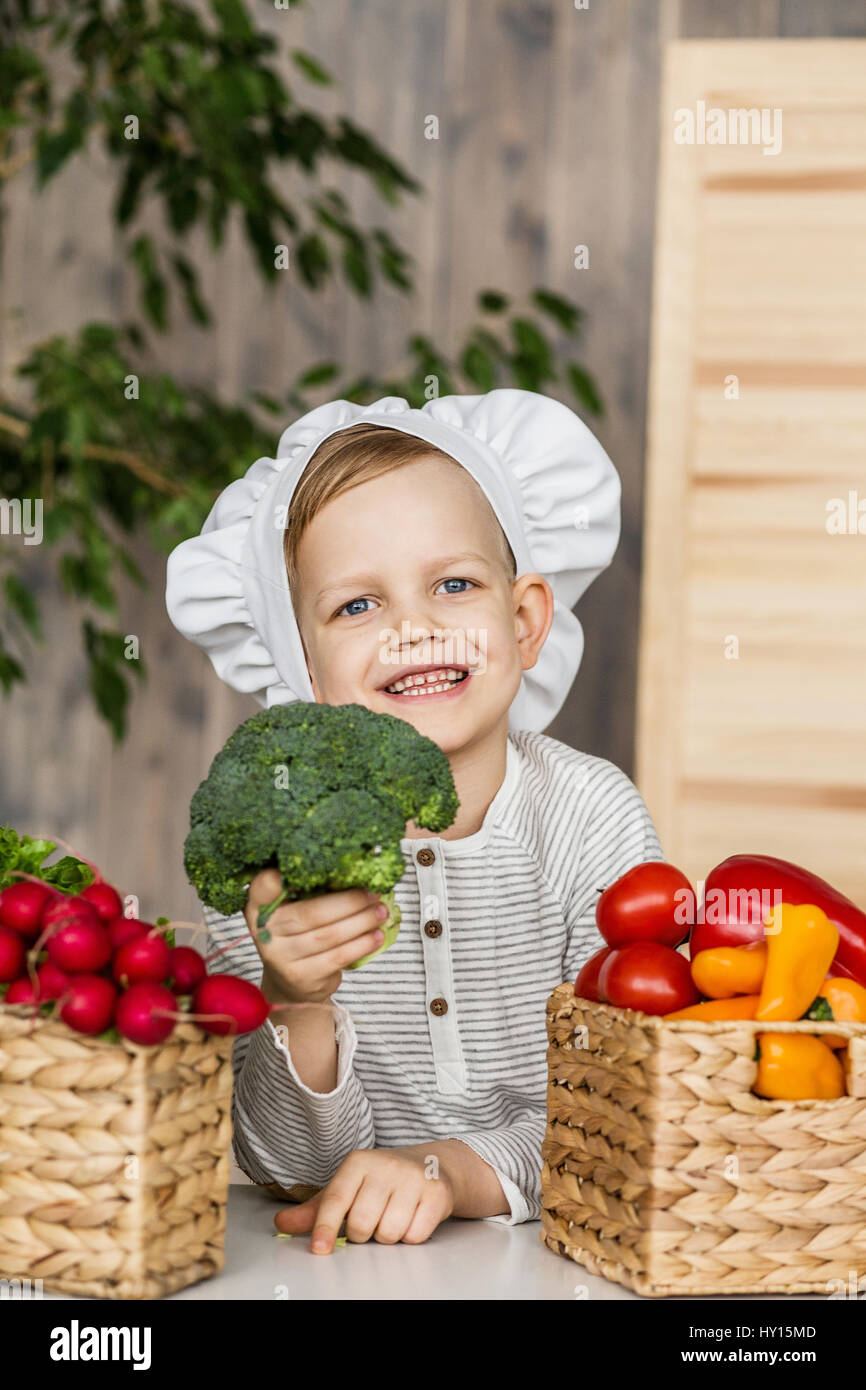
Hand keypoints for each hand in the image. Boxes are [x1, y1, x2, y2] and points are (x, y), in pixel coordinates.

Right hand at [244, 871, 389, 1005]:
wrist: (292, 981)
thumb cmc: (300, 932)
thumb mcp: (296, 907)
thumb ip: (311, 888)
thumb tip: (358, 868)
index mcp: (258, 904)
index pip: (265, 885)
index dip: (282, 875)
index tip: (316, 864)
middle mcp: (264, 931)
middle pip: (311, 912)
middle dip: (350, 901)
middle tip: (374, 892)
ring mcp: (280, 957)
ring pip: (328, 935)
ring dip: (361, 922)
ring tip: (381, 912)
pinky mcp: (300, 977)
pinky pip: (337, 957)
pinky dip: (361, 944)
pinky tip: (377, 936)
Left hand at [273, 1148, 455, 1251]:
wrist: (431, 1165)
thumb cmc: (380, 1182)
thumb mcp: (347, 1189)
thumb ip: (314, 1210)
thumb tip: (281, 1223)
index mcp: (358, 1163)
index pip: (336, 1200)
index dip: (324, 1227)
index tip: (319, 1249)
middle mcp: (385, 1166)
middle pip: (361, 1224)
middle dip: (362, 1234)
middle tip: (369, 1221)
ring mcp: (413, 1178)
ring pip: (389, 1233)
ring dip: (387, 1236)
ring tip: (391, 1217)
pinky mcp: (436, 1193)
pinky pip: (414, 1235)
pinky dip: (410, 1236)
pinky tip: (411, 1217)